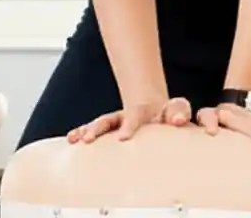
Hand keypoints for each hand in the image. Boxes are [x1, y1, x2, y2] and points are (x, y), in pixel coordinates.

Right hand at [67, 97, 190, 142]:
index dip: (128, 126)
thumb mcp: (176, 110)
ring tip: (76, 139)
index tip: (122, 137)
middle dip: (97, 128)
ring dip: (87, 131)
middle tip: (88, 138)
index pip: (134, 117)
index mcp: (140, 112)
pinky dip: (81, 134)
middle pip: (107, 120)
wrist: (157, 114)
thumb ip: (178, 111)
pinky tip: (72, 140)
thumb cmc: (167, 116)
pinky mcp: (108, 133)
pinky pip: (93, 133)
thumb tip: (178, 120)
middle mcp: (123, 117)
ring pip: (97, 126)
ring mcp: (113, 124)